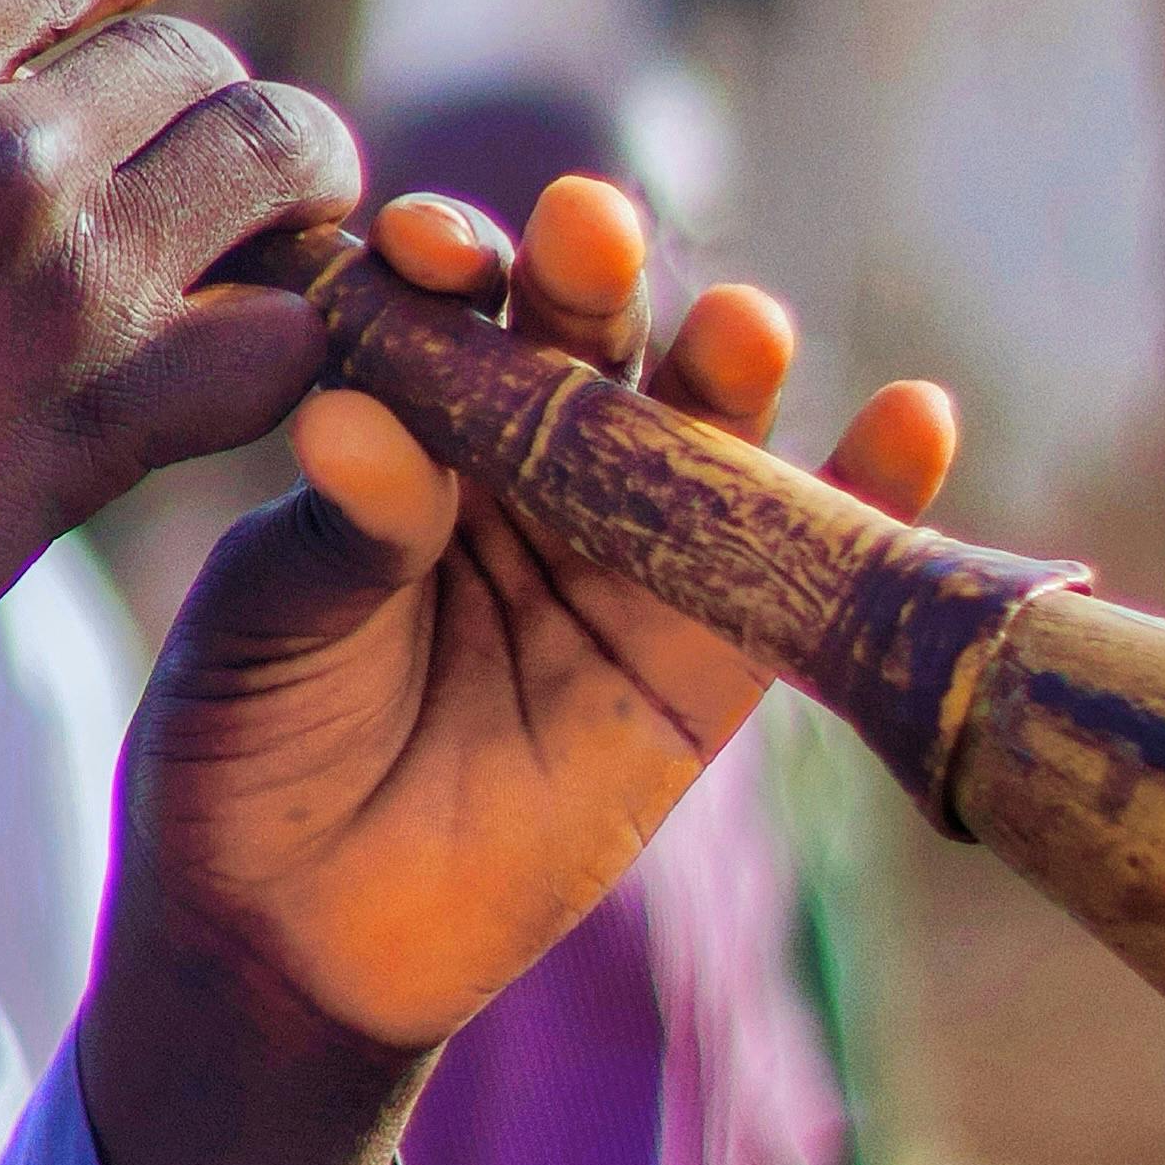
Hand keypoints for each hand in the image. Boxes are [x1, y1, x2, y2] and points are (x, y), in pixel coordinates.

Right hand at [0, 0, 355, 1147]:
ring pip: (275, 161)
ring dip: (295, 194)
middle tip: (216, 166)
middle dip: (210, 106)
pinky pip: (283, 338)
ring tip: (283, 240)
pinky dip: (290, 344)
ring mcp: (62, 279)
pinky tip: (252, 366)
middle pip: (189, 63)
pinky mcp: (110, 418)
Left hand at [77, 173, 958, 1164]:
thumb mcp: (268, 629)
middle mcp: (528, 461)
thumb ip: (338, 535)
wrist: (289, 933)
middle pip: (581, 342)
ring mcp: (629, 554)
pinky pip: (801, 569)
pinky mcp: (710, 664)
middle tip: (585, 230)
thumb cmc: (249, 741)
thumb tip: (358, 423)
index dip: (445, 263)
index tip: (420, 244)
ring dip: (730, 368)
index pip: (440, 308)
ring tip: (742, 332)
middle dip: (591, 280)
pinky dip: (870, 494)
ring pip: (699, 436)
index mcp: (405, 416)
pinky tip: (915, 421)